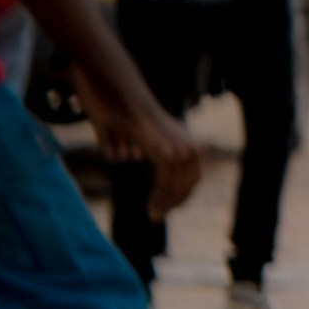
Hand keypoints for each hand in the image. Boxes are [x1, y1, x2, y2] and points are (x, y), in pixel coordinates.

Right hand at [101, 99, 208, 213]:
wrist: (115, 92)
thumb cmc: (117, 107)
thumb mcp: (126, 125)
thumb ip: (129, 141)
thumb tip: (124, 155)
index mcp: (180, 137)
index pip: (193, 172)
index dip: (181, 191)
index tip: (168, 206)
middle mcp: (185, 141)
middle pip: (191, 179)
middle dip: (177, 200)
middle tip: (159, 216)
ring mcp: (177, 144)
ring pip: (180, 182)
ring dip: (168, 202)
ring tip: (155, 216)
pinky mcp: (164, 148)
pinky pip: (167, 179)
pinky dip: (161, 197)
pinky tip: (152, 208)